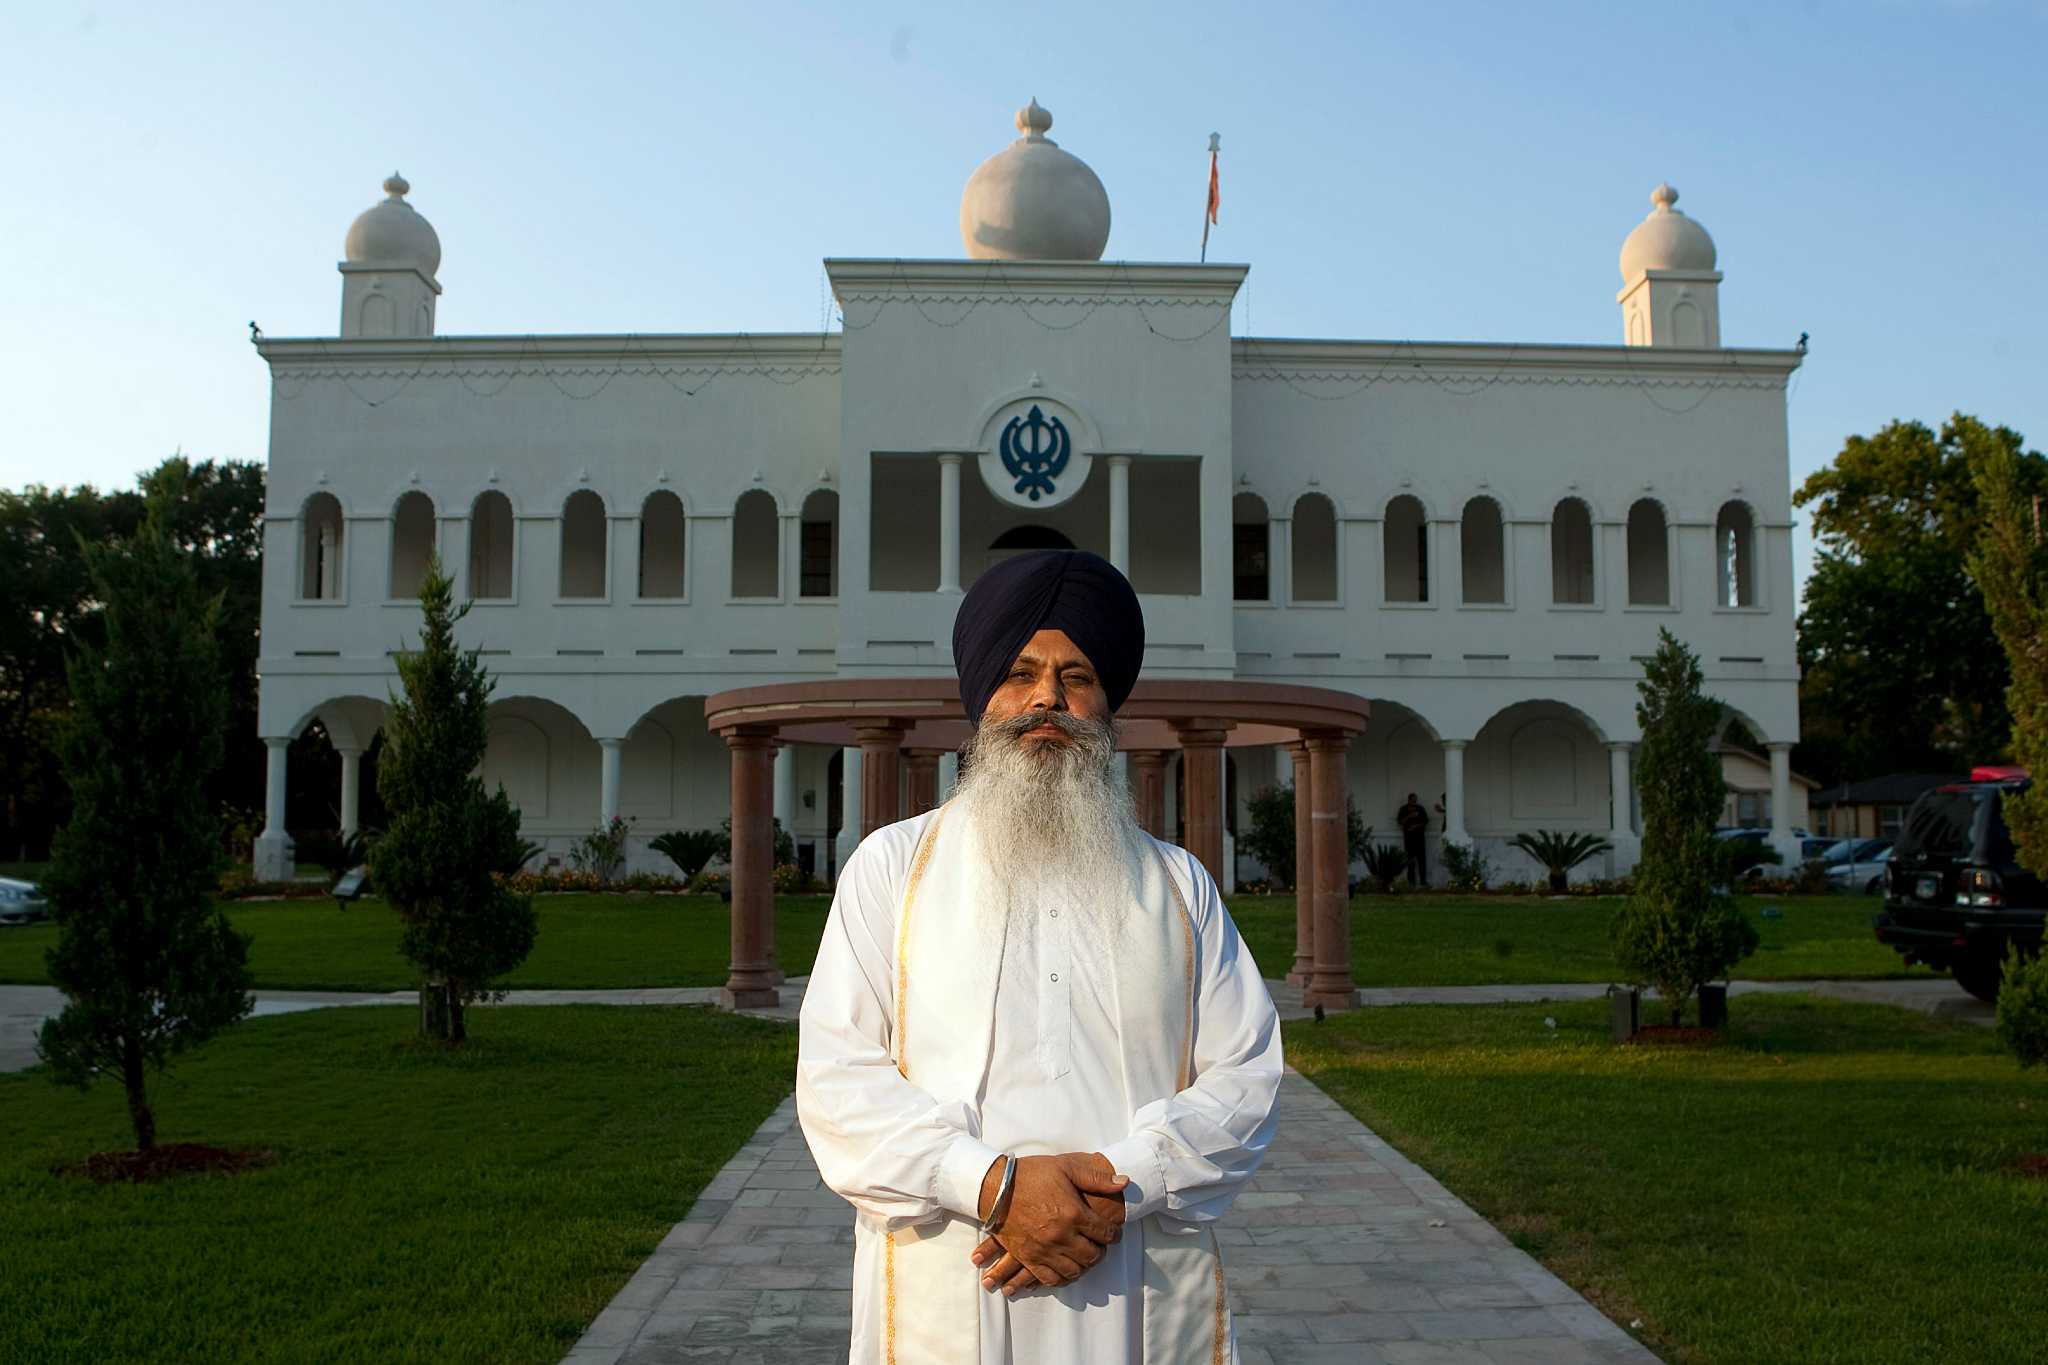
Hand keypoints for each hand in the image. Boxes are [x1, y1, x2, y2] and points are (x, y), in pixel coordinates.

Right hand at [971, 1153, 1126, 1294]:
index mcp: (1075, 1214)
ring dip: (1084, 1266)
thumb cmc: (1032, 1174)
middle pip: (1093, 1255)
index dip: (1114, 1234)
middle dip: (1101, 1251)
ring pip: (1074, 1270)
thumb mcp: (1066, 1168)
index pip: (1105, 1233)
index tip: (1113, 1232)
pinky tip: (1066, 1270)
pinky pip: (1050, 1279)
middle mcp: (1063, 1236)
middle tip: (1100, 1245)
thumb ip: (1096, 1178)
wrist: (995, 1187)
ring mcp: (1045, 1250)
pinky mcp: (1029, 1258)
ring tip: (1084, 1257)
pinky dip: (1062, 1278)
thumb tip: (1124, 1183)